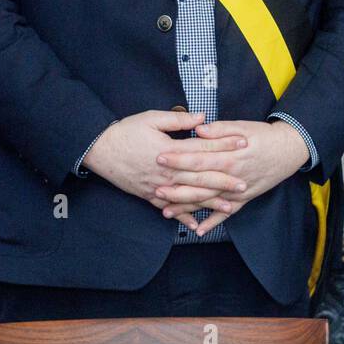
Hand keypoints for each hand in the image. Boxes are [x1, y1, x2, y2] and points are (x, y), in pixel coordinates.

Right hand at [82, 110, 248, 232]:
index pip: (204, 149)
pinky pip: (169, 208)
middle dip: (224, 180)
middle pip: (201, 177)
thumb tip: (203, 118)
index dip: (225, 146)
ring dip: (209, 202)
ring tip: (229, 205)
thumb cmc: (126, 131)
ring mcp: (158, 186)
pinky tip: (196, 225)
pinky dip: (183, 218)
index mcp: (170, 151)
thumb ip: (179, 120)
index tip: (243, 144)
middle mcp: (167, 172)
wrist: (99, 150)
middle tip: (244, 183)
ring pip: (188, 196)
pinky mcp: (149, 195)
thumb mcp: (152, 118)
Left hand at [156, 119, 308, 236]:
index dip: (179, 159)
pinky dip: (213, 223)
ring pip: (209, 202)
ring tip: (166, 212)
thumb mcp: (243, 126)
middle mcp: (233, 177)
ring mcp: (239, 191)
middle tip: (154, 189)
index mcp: (230, 156)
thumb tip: (198, 130)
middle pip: (200, 184)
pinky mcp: (245, 199)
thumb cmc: (265, 135)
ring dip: (188, 208)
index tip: (160, 157)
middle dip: (176, 187)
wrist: (290, 150)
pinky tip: (198, 230)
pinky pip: (226, 214)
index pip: (199, 159)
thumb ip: (219, 129)